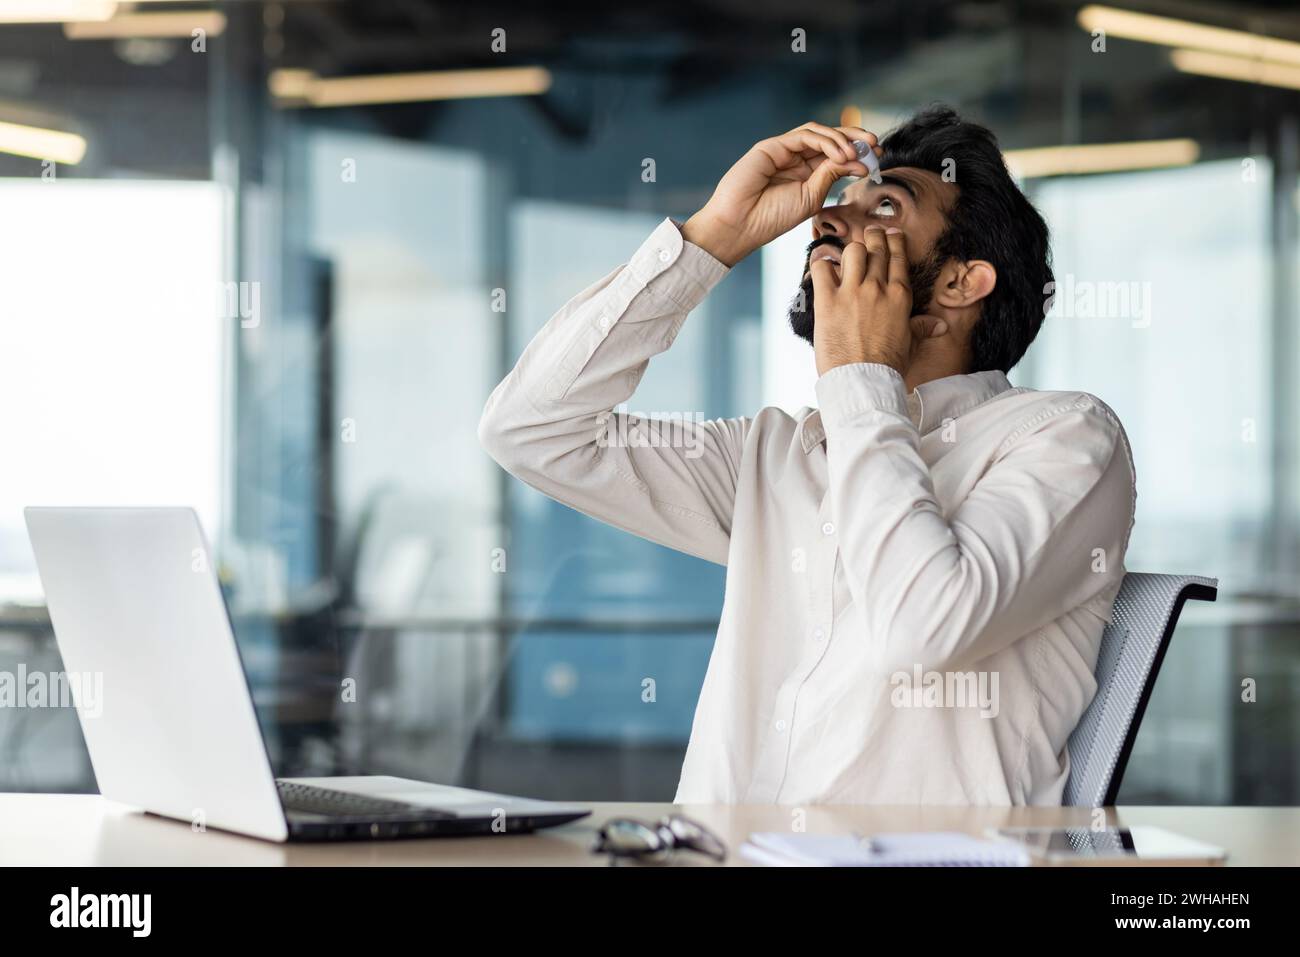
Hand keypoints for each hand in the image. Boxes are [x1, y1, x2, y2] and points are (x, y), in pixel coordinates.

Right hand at [681, 122, 879, 266]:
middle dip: (855, 139)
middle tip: (876, 145)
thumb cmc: (772, 218)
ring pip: (819, 134)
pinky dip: (826, 142)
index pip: (835, 156)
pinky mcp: (773, 146)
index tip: (877, 158)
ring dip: (842, 140)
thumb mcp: (812, 198)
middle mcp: (795, 160)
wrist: (740, 225)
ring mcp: (784, 151)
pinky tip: (840, 155)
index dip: (857, 153)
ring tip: (857, 153)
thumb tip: (857, 160)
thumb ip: (830, 175)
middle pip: (830, 140)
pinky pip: (805, 136)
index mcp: (805, 175)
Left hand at [811, 226, 947, 377]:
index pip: (897, 258)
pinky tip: (823, 268)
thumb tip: (941, 325)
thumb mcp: (909, 343)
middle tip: (869, 234)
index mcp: (900, 296)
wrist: (864, 381)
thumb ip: (922, 328)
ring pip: (853, 251)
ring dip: (850, 250)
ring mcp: (852, 292)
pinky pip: (821, 268)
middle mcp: (877, 288)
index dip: (893, 241)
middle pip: (876, 248)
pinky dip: (821, 264)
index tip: (889, 233)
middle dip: (873, 237)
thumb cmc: (887, 366)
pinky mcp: (828, 301)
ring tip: (847, 255)